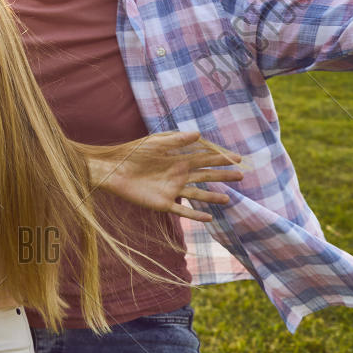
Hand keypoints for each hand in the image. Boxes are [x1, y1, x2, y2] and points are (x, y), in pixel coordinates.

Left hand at [84, 130, 243, 221]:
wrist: (111, 169)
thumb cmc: (131, 152)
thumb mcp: (155, 143)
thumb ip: (176, 140)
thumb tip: (199, 134)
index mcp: (177, 159)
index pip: (204, 159)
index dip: (221, 158)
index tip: (238, 159)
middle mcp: (177, 175)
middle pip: (205, 176)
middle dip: (222, 176)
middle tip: (241, 176)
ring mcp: (171, 189)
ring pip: (197, 194)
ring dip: (212, 197)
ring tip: (228, 199)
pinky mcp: (161, 203)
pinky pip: (182, 210)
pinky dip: (195, 215)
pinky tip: (209, 218)